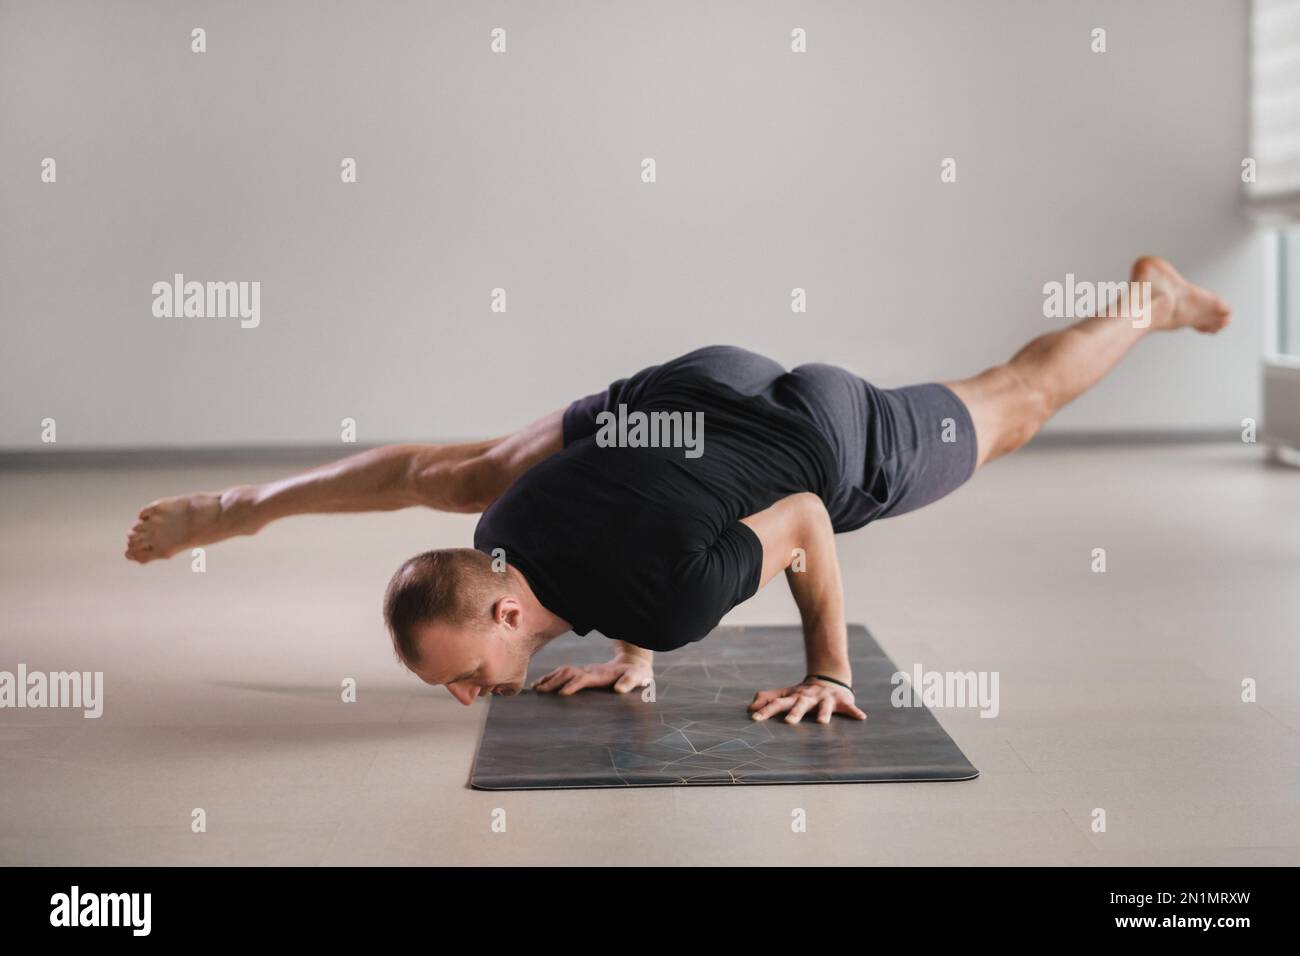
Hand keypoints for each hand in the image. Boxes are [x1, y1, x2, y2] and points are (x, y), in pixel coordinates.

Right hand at [531, 656, 653, 695]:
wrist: (634, 662)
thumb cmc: (637, 673)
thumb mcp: (638, 677)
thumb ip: (630, 682)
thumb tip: (619, 690)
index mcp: (601, 674)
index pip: (584, 678)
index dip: (574, 685)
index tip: (562, 694)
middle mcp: (590, 671)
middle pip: (568, 673)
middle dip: (554, 682)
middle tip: (540, 692)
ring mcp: (585, 671)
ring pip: (563, 672)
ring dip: (549, 679)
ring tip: (535, 689)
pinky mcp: (583, 674)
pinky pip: (564, 674)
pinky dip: (550, 678)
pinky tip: (540, 685)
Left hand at [749, 679, 867, 723]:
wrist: (828, 679)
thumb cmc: (802, 693)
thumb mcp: (785, 694)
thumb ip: (768, 699)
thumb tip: (749, 707)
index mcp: (794, 697)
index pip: (778, 703)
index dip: (766, 710)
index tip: (754, 718)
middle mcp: (809, 697)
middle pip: (800, 705)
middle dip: (795, 713)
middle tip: (789, 722)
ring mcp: (825, 698)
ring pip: (825, 707)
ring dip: (824, 713)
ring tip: (823, 722)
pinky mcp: (841, 701)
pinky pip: (849, 707)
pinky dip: (855, 712)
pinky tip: (861, 717)